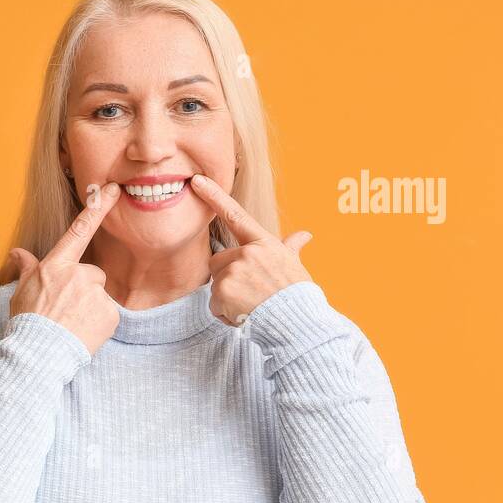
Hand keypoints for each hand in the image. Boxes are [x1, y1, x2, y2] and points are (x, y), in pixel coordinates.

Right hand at [8, 182, 121, 355]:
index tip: (112, 190)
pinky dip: (98, 323)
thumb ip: (26, 268)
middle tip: (65, 310)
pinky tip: (83, 332)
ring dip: (89, 307)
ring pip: (99, 296)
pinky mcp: (110, 314)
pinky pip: (107, 314)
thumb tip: (18, 253)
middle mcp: (79, 275)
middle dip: (82, 289)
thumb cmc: (28, 322)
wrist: (40, 355)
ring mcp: (96, 294)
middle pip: (91, 274)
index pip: (79, 230)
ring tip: (71, 324)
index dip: (97, 207)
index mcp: (56, 266)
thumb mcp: (21, 291)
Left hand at [188, 173, 313, 326]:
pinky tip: (245, 315)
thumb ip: (292, 248)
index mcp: (263, 243)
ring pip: (216, 286)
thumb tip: (305, 235)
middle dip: (228, 278)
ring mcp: (233, 272)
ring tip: (251, 305)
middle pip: (218, 262)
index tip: (197, 180)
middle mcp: (246, 253)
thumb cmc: (297, 295)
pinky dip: (226, 315)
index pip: (235, 215)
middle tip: (251, 292)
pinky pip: (214, 306)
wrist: (298, 321)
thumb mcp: (295, 266)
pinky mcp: (223, 292)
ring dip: (228, 299)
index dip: (214, 195)